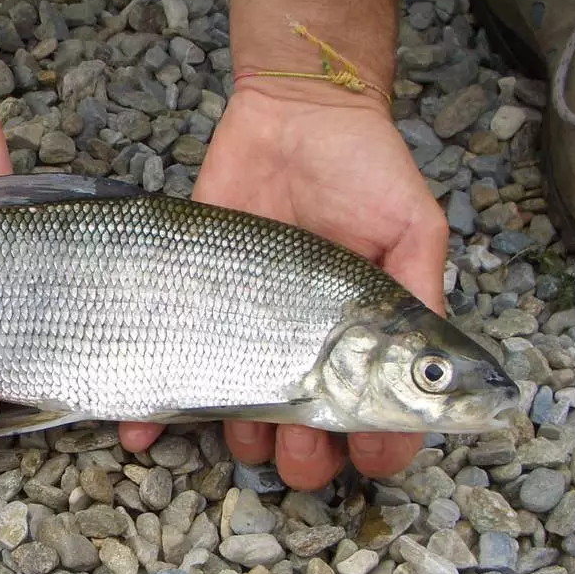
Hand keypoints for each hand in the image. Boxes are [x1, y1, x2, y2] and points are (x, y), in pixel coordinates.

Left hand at [120, 82, 448, 489]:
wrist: (289, 115)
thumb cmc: (361, 167)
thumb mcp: (410, 224)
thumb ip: (417, 291)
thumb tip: (432, 369)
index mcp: (361, 340)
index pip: (375, 416)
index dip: (379, 448)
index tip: (372, 458)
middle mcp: (301, 348)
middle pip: (306, 434)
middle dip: (308, 457)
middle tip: (304, 445)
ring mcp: (244, 335)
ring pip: (241, 420)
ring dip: (242, 442)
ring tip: (245, 435)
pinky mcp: (191, 311)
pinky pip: (170, 375)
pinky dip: (150, 415)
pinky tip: (142, 431)